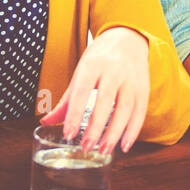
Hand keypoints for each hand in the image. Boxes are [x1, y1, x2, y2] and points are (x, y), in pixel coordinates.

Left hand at [41, 27, 150, 153]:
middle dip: (95, 127)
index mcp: (93, 65)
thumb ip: (67, 100)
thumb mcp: (81, 72)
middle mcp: (113, 71)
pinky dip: (133, 131)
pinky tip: (124, 145)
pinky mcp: (143, 88)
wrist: (128, 39)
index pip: (82, 92)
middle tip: (86, 146)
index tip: (68, 133)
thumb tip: (46, 122)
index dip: (75, 114)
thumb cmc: (100, 58)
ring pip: (125, 109)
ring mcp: (131, 80)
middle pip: (105, 102)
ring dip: (114, 133)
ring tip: (103, 150)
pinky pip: (140, 112)